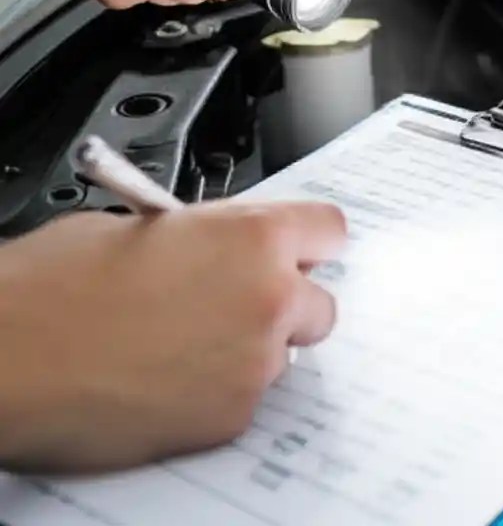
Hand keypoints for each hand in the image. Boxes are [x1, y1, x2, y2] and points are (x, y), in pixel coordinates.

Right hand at [0, 201, 345, 472]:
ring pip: (282, 355)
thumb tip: (221, 244)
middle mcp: (269, 301)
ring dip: (248, 349)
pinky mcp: (231, 418)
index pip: (330, 230)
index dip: (305, 241)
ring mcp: (255, 365)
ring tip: (177, 345)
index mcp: (253, 239)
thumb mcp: (139, 224)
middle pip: (318, 302)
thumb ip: (206, 234)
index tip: (292, 250)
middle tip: (227, 303)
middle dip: (282, 303)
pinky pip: (244, 398)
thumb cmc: (51, 288)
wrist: (6, 360)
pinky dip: (215, 392)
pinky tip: (161, 380)